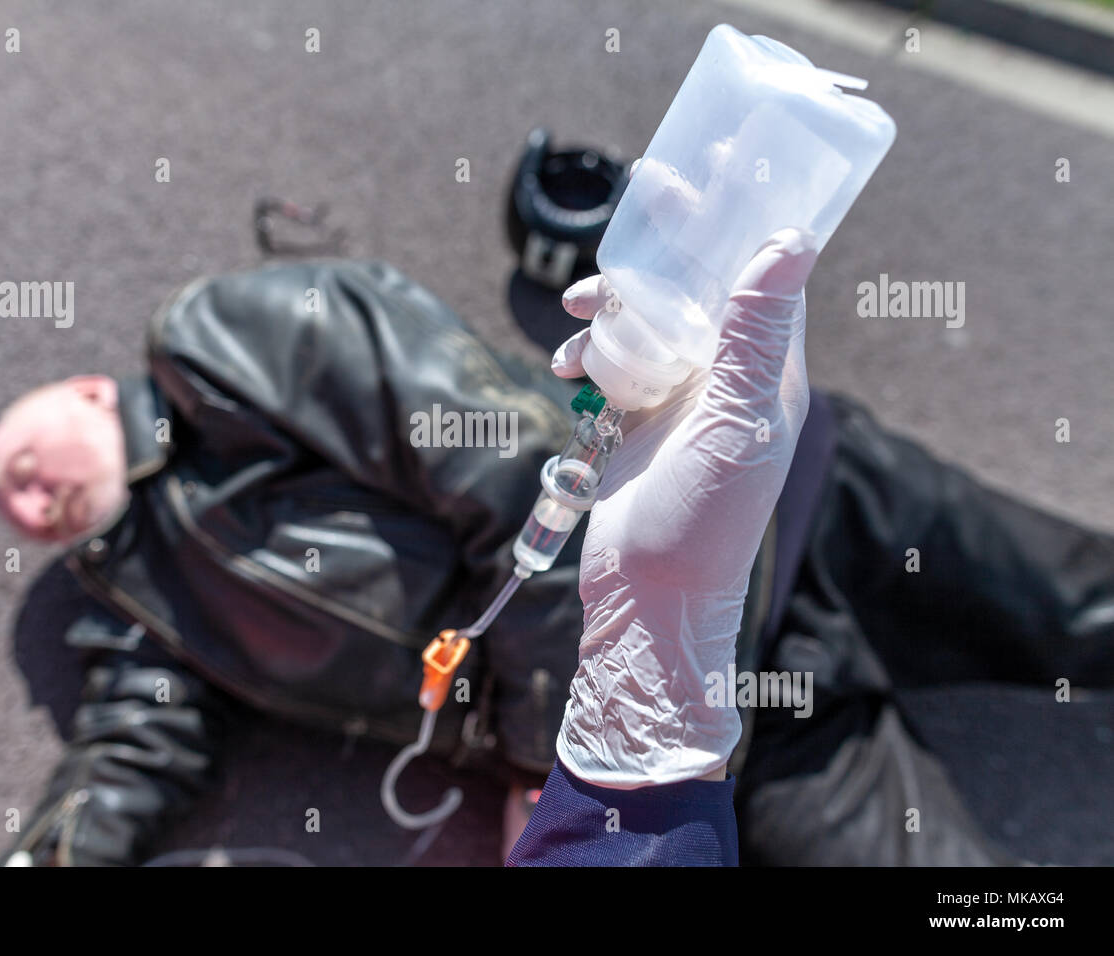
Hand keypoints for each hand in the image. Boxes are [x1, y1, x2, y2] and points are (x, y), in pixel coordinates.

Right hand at [549, 227, 817, 786]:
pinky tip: (566, 364)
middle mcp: (727, 375)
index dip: (745, 215)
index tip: (721, 164)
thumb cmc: (704, 524)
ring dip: (612, 301)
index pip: (764, 272)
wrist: (650, 599)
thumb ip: (755, 335)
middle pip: (701, 282)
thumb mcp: (737, 425)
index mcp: (767, 371)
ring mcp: (681, 397)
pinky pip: (613, 359)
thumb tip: (789, 242)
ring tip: (578, 307)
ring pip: (648, 316)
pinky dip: (587, 350)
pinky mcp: (638, 418)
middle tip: (646, 191)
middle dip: (670, 240)